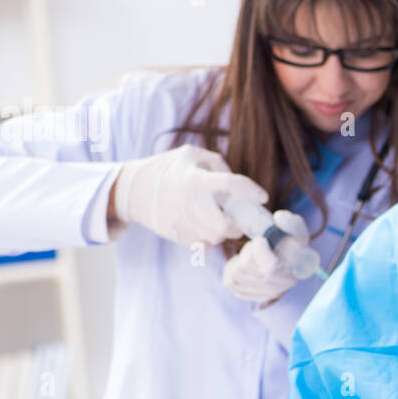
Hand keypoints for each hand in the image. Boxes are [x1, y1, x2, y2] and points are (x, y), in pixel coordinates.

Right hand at [112, 144, 266, 246]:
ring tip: (219, 220)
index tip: (263, 198)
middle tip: (238, 220)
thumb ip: (219, 166)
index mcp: (195, 178)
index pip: (231, 185)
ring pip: (215, 238)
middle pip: (224, 226)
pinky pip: (203, 244)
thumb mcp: (193, 154)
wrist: (134, 189)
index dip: (251, 192)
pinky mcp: (174, 234)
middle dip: (237, 225)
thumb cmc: (171, 168)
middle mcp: (188, 201)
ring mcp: (179, 220)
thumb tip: (239, 188)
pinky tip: (205, 226)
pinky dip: (210, 238)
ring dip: (223, 232)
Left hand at [221, 209, 312, 303]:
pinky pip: (230, 282)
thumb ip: (291, 223)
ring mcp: (262, 294)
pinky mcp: (250, 295)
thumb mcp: (298, 231)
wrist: (291, 263)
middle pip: (247, 267)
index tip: (260, 239)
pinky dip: (232, 270)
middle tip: (257, 245)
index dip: (259, 250)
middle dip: (248, 251)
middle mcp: (277, 288)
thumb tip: (278, 217)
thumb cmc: (293, 244)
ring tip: (251, 254)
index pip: (269, 268)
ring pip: (235, 274)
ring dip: (240, 259)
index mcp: (291, 274)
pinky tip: (243, 263)